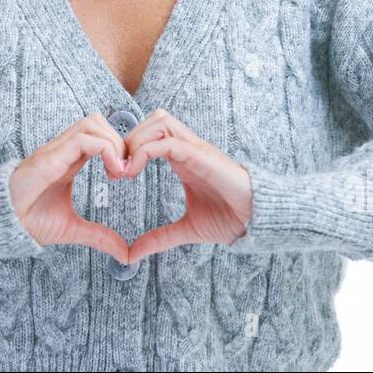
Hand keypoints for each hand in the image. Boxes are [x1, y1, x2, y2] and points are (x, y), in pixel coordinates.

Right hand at [8, 113, 130, 264]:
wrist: (3, 224)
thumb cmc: (30, 221)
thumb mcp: (72, 229)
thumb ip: (99, 236)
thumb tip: (125, 254)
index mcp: (69, 160)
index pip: (98, 135)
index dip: (118, 148)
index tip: (127, 174)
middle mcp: (64, 150)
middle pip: (97, 121)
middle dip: (119, 141)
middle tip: (127, 171)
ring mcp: (56, 151)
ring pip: (92, 123)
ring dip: (113, 142)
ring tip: (119, 171)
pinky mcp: (50, 158)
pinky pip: (82, 139)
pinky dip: (104, 149)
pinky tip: (112, 172)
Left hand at [119, 108, 253, 263]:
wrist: (256, 220)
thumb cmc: (229, 219)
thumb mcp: (186, 229)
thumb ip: (159, 238)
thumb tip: (132, 254)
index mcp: (184, 158)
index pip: (152, 133)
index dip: (130, 147)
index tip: (116, 175)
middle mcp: (188, 148)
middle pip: (153, 119)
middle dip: (130, 138)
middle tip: (117, 169)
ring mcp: (196, 149)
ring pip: (160, 121)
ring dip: (137, 140)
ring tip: (126, 169)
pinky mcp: (201, 156)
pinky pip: (168, 141)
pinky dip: (146, 150)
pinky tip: (135, 170)